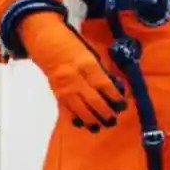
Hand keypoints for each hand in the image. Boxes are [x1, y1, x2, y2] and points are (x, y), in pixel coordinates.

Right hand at [19, 12, 126, 131]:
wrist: (47, 44)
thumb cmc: (73, 46)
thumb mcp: (90, 53)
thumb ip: (100, 70)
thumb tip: (114, 87)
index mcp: (86, 65)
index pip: (103, 84)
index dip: (114, 96)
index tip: (122, 104)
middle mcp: (74, 78)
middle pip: (92, 99)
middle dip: (104, 111)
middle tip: (113, 119)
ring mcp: (64, 88)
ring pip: (79, 108)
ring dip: (91, 119)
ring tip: (100, 126)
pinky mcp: (56, 94)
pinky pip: (67, 109)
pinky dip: (76, 117)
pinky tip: (84, 123)